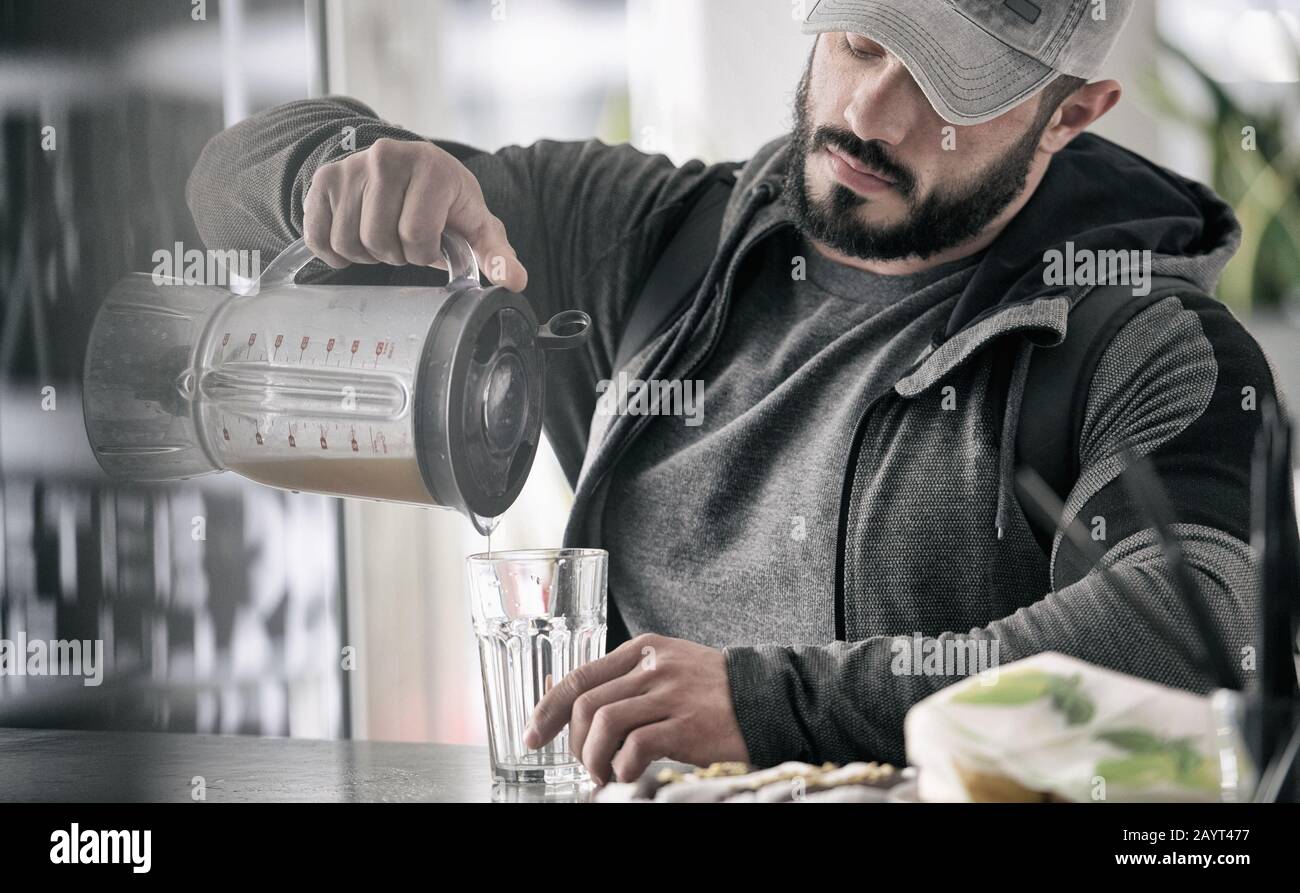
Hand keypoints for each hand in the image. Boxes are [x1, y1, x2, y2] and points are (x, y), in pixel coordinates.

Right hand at [302, 137, 527, 289]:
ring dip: (366, 254)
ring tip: (384, 236)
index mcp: (430, 166)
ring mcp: (350, 166)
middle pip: (377, 239)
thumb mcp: (477, 224)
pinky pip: (318, 237)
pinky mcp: (323, 180)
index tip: (431, 242)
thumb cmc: (447, 202)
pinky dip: (335, 251)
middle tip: (405, 241)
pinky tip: (356, 237)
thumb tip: (514, 281)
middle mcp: (386, 157)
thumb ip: (495, 253)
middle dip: (394, 254)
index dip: (423, 252)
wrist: (410, 169)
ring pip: (347, 242)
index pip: (415, 234)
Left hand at [522, 633, 750, 785]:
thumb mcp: (668, 669)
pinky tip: (627, 774)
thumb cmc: (714, 691)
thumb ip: (627, 681)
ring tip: (602, 774)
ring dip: (593, 758)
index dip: (547, 708)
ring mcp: (670, 694)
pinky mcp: (687, 725)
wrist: (770, 697)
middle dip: (570, 741)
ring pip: (603, 724)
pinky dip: (621, 767)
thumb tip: (575, 706)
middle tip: (581, 763)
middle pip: (585, 702)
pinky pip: (635, 747)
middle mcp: (652, 667)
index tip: (533, 734)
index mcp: (642, 650)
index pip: (579, 676)